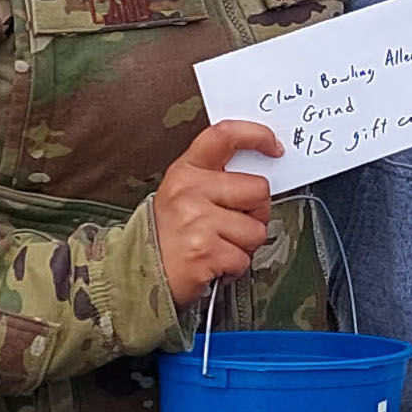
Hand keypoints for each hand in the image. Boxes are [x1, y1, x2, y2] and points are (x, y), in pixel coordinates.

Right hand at [151, 121, 280, 309]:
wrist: (138, 276)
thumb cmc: (168, 235)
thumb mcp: (182, 194)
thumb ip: (215, 177)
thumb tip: (261, 169)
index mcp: (185, 171)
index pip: (225, 136)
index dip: (256, 135)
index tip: (274, 147)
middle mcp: (188, 191)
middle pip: (258, 189)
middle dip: (256, 211)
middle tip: (232, 224)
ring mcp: (196, 221)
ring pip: (257, 228)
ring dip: (245, 244)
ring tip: (219, 246)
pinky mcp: (204, 251)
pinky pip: (244, 257)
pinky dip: (235, 267)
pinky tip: (214, 263)